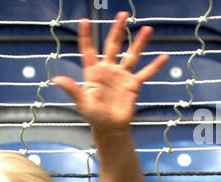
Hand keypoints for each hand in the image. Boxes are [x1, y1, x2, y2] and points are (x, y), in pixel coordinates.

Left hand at [51, 10, 167, 133]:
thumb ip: (72, 89)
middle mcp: (109, 70)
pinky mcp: (133, 84)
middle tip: (122, 14)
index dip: (86, 36)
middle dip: (117, 30)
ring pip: (132, 55)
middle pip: (113, 45)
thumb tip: (56, 79)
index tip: (84, 21)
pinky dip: (154, 66)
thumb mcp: (82, 103)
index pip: (89, 50)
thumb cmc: (94, 116)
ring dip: (139, 42)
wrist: (110, 128)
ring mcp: (122, 75)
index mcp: (94, 72)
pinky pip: (146, 73)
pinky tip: (164, 57)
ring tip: (147, 29)